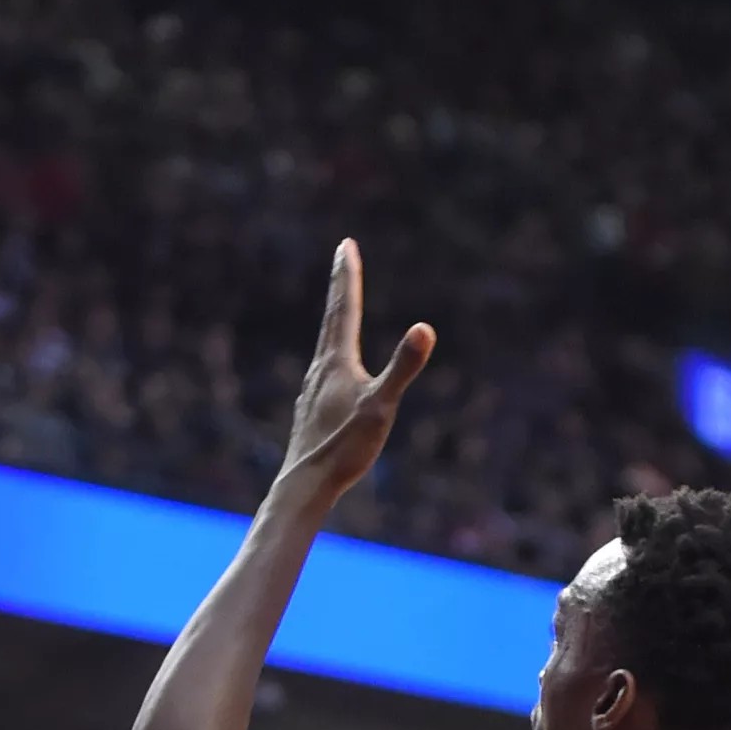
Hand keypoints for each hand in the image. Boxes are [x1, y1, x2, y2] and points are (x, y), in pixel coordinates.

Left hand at [281, 240, 435, 497]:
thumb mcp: (381, 406)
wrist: (305, 485)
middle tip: (342, 256)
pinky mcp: (311, 410)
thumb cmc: (344, 448)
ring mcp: (312, 390)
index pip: (343, 309)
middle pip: (331, 320)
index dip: (346, 276)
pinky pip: (324, 372)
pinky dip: (332, 354)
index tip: (345, 244)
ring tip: (340, 308)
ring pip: (325, 346)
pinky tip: (332, 369)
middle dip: (340, 287)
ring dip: (335, 321)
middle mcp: (319, 370)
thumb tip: (425, 328)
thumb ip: (403, 367)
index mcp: (336, 362)